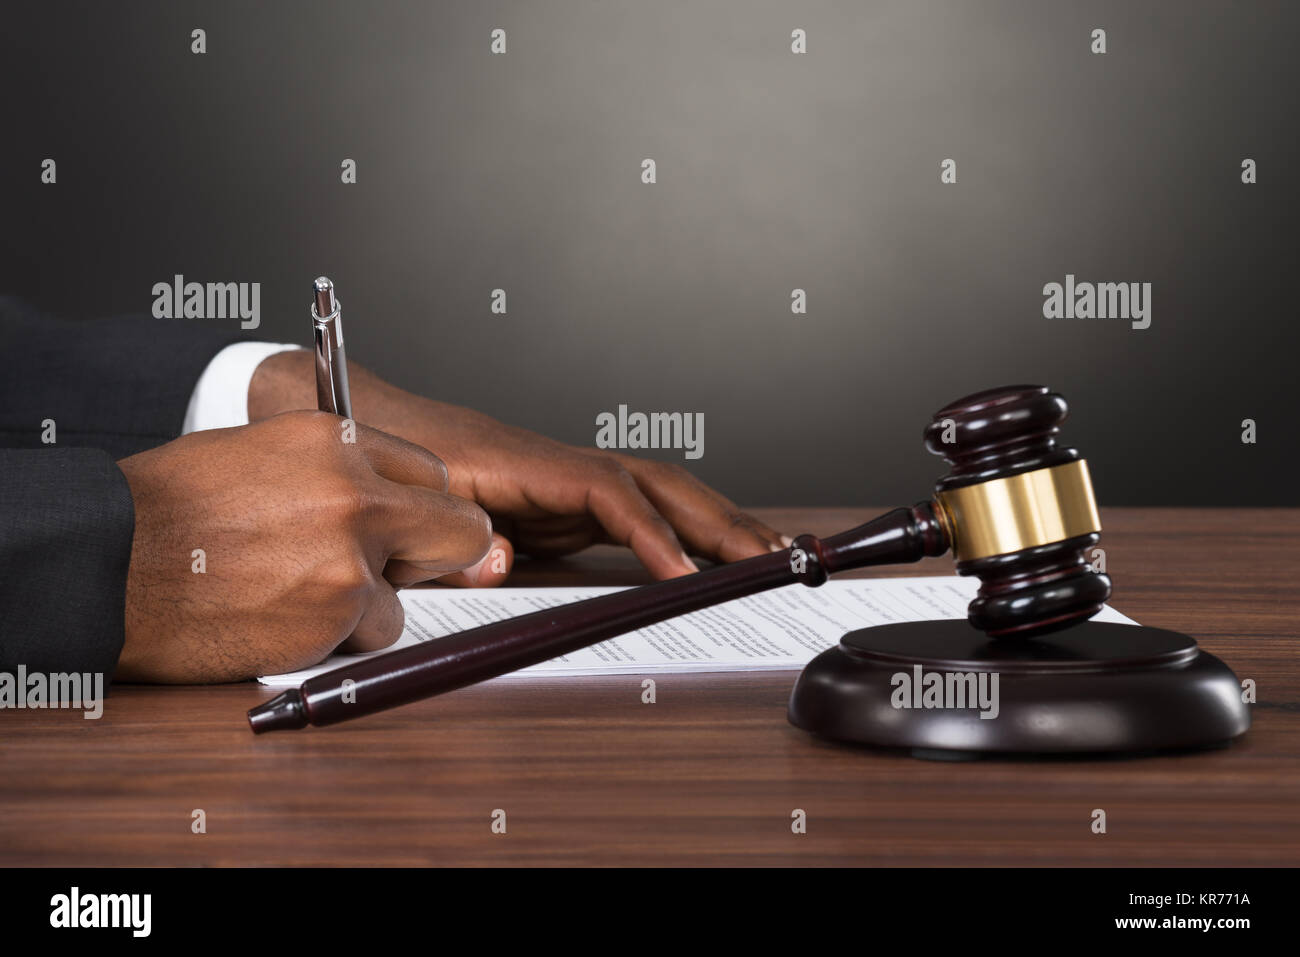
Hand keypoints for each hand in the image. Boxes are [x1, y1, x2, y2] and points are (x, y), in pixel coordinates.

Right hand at [115, 412, 495, 682]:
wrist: (109, 562)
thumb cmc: (171, 511)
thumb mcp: (260, 455)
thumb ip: (335, 472)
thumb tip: (389, 499)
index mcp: (336, 440)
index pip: (433, 474)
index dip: (418, 508)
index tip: (400, 526)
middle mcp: (356, 491)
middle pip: (463, 529)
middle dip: (435, 555)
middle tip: (392, 568)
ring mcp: (351, 554)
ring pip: (408, 596)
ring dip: (368, 607)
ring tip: (293, 594)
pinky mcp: (338, 612)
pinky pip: (370, 636)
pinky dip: (335, 639)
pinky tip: (279, 617)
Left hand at [249, 352, 790, 579]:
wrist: (347, 412)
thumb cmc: (374, 449)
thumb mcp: (403, 498)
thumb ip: (449, 535)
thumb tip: (504, 563)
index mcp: (522, 461)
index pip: (608, 491)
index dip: (651, 531)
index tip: (684, 574)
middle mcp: (555, 466)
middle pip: (656, 483)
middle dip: (717, 519)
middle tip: (771, 558)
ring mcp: (560, 483)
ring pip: (655, 494)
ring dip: (710, 524)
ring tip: (760, 556)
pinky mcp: (555, 504)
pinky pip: (630, 516)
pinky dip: (673, 536)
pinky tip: (699, 562)